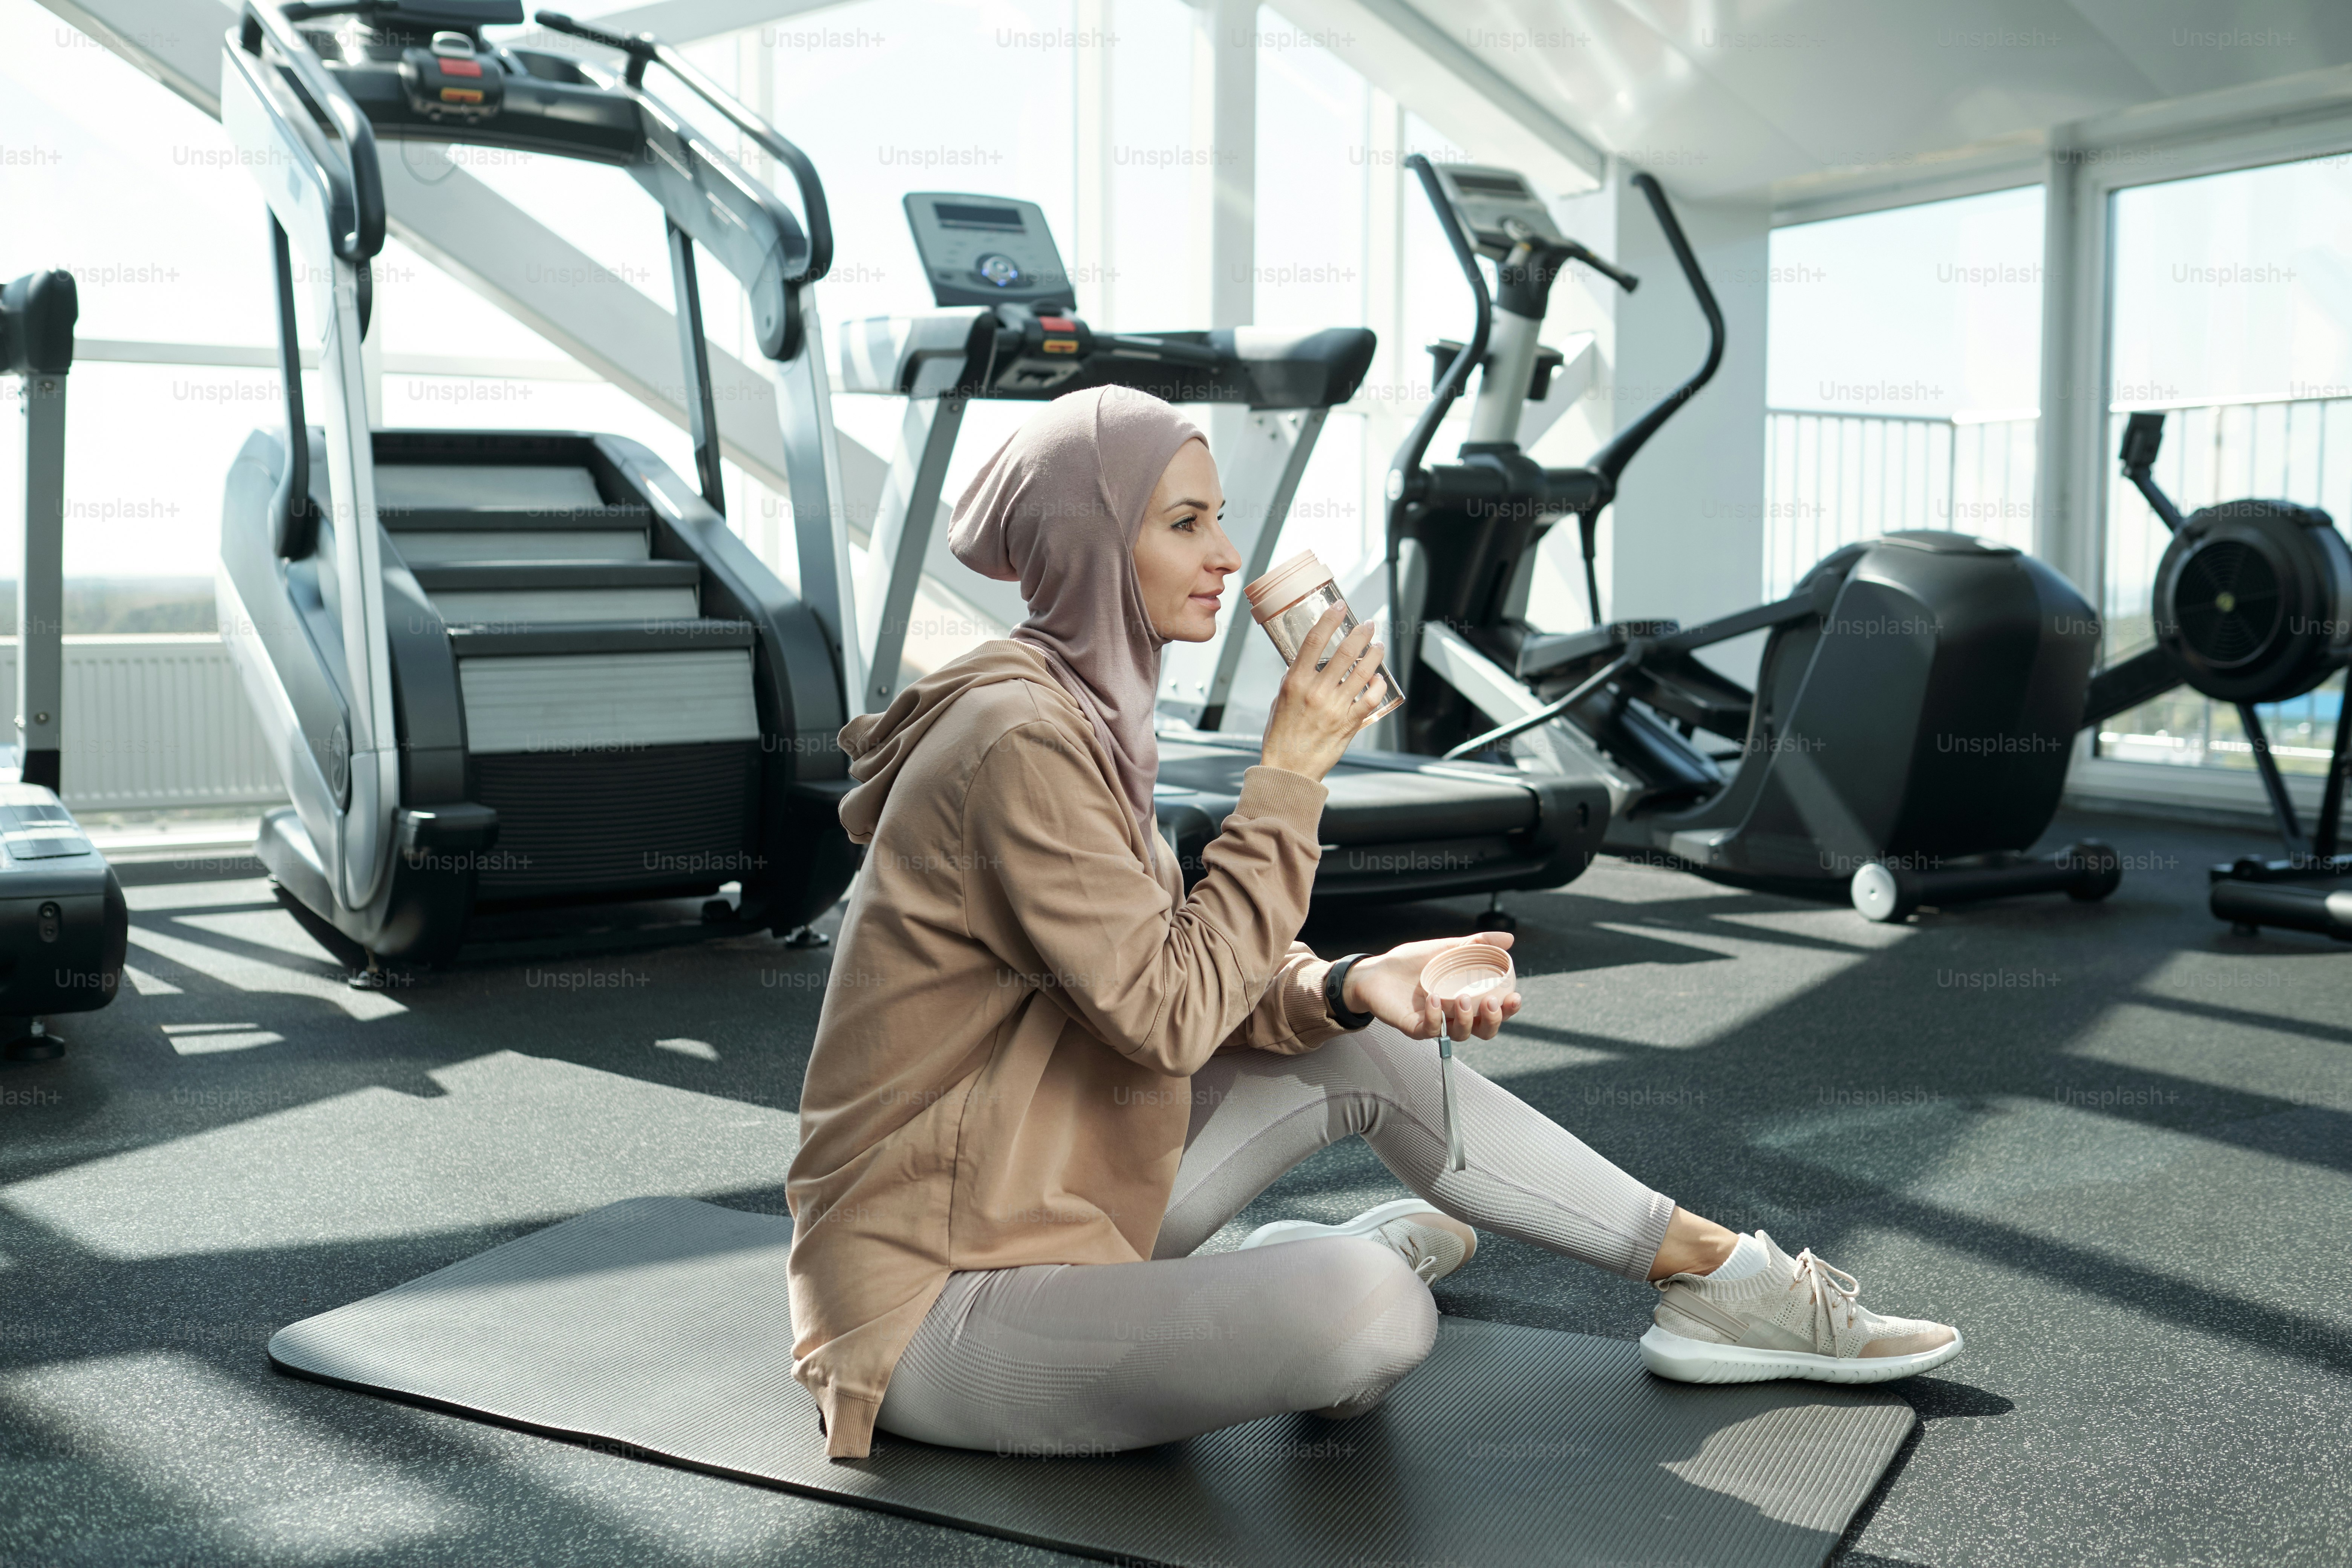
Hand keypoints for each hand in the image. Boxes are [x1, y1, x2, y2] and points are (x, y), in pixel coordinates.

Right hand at [1259, 605, 1383, 782]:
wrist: (1288, 769)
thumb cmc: (1281, 737)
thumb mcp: (1280, 701)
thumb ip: (1294, 679)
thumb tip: (1305, 663)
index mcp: (1296, 683)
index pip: (1314, 641)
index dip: (1329, 620)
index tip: (1339, 607)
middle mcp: (1317, 692)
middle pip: (1344, 652)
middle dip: (1360, 633)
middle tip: (1368, 624)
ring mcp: (1335, 707)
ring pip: (1362, 672)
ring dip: (1374, 655)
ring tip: (1378, 645)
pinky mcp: (1349, 723)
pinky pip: (1370, 698)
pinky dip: (1377, 685)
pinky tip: (1379, 677)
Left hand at [1341, 932, 1519, 1041]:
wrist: (1375, 971)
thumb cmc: (1411, 963)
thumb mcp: (1446, 949)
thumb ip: (1476, 945)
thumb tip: (1509, 939)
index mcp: (1466, 998)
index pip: (1493, 1011)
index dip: (1508, 1009)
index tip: (1515, 997)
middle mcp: (1454, 1015)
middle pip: (1483, 1030)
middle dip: (1493, 1021)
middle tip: (1492, 1003)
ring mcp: (1436, 1023)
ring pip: (1461, 1034)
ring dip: (1466, 1019)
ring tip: (1461, 998)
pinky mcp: (1416, 1028)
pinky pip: (1432, 1030)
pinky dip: (1435, 1015)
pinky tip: (1433, 998)